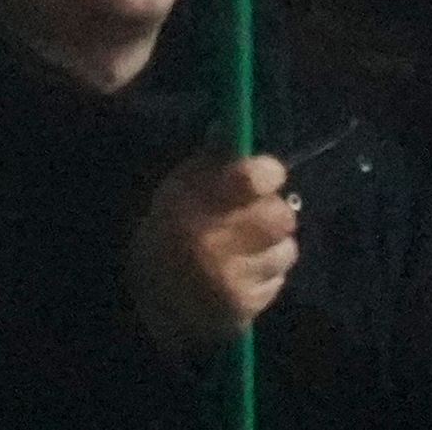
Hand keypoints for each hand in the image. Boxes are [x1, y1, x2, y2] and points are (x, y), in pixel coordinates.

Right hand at [129, 150, 300, 348]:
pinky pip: (278, 282)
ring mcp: (229, 279)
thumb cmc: (168, 230)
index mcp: (194, 203)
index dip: (268, 173)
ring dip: (272, 248)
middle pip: (281, 215)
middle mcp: (213, 242)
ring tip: (247, 250)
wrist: (144, 300)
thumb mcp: (180, 186)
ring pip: (286, 251)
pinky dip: (265, 277)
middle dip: (273, 213)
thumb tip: (233, 122)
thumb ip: (213, 158)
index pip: (253, 178)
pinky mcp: (240, 309)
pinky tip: (241, 275)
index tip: (267, 178)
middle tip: (255, 217)